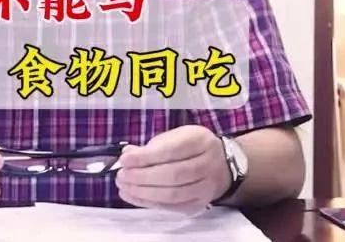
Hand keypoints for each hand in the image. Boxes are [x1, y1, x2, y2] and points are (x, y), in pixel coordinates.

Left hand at [114, 125, 230, 213]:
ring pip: (173, 194)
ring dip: (143, 192)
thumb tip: (128, 154)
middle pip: (173, 175)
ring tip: (124, 186)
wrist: (223, 166)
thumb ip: (153, 145)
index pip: (172, 150)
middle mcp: (207, 165)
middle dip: (142, 177)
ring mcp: (205, 188)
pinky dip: (150, 203)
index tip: (125, 159)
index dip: (146, 156)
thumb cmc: (192, 147)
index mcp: (200, 141)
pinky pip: (173, 207)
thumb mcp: (176, 136)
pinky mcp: (199, 204)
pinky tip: (133, 196)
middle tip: (121, 175)